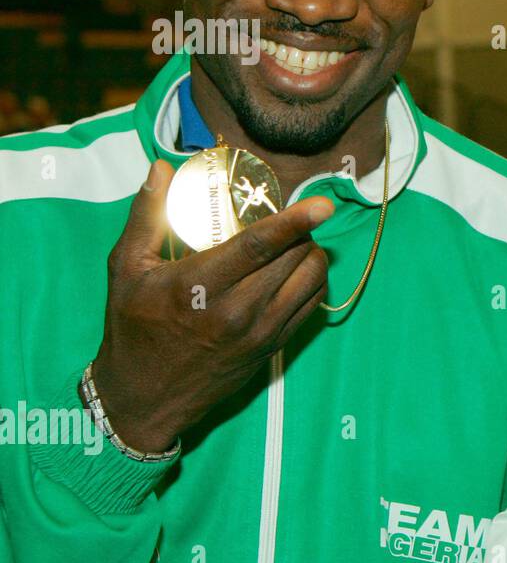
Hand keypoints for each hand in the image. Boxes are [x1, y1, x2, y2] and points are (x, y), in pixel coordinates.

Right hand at [89, 159, 334, 452]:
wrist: (145, 396)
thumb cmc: (133, 326)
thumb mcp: (127, 269)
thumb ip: (147, 216)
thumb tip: (162, 167)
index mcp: (200, 286)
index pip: (260, 246)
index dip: (296, 221)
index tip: (323, 204)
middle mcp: (237, 311)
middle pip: (294, 257)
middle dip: (300, 231)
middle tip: (288, 218)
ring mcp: (261, 332)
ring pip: (311, 279)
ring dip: (310, 253)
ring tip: (293, 244)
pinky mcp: (274, 346)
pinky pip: (312, 304)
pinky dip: (313, 280)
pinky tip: (295, 271)